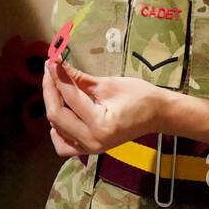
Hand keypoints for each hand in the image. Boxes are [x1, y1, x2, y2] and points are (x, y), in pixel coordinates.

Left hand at [42, 58, 165, 157]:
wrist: (158, 114)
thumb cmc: (139, 96)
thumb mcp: (108, 84)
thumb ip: (78, 78)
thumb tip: (57, 64)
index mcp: (100, 125)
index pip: (70, 98)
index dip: (57, 76)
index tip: (51, 60)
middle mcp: (92, 141)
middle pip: (57, 116)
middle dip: (50, 89)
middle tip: (49, 68)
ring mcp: (90, 148)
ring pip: (57, 128)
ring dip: (53, 105)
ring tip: (56, 85)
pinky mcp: (89, 149)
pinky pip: (64, 144)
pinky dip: (58, 129)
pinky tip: (62, 113)